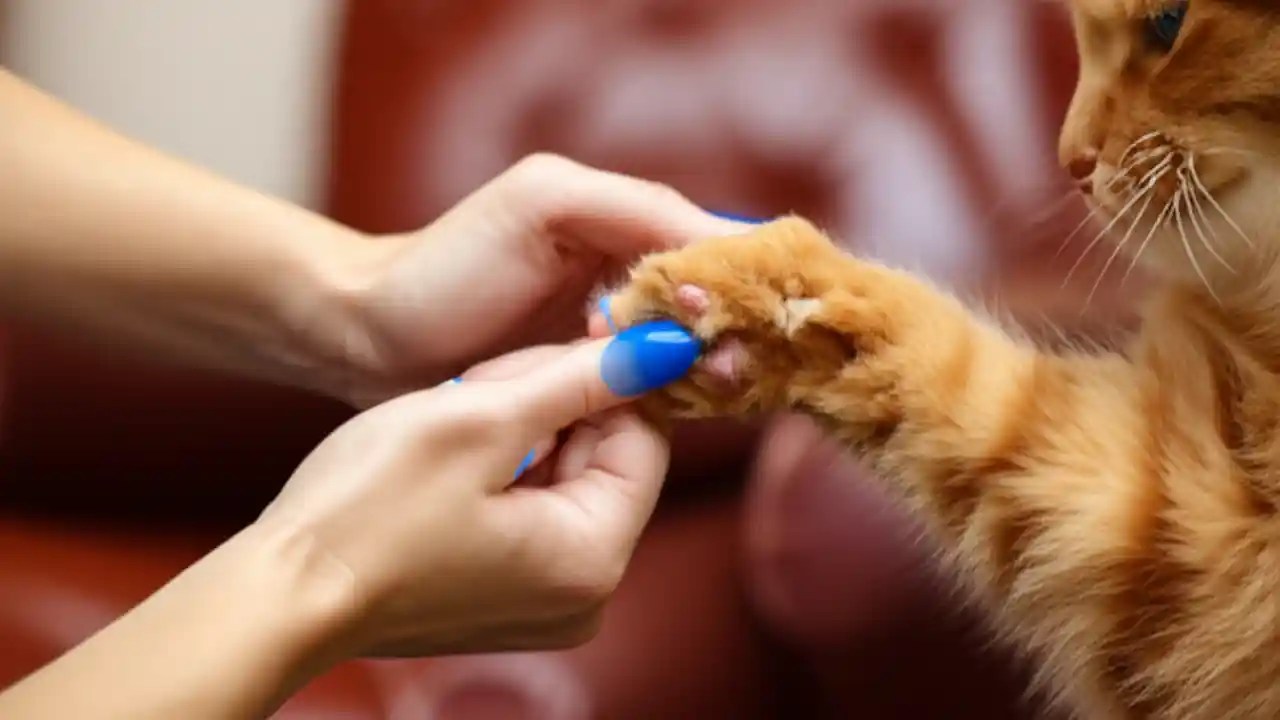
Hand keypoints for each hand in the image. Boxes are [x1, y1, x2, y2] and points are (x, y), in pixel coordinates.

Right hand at [255, 320, 700, 657]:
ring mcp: (547, 605)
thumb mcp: (482, 418)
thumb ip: (582, 378)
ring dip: (518, 432)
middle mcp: (585, 597)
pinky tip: (447, 457)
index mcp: (593, 560)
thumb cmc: (366, 507)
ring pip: (564, 477)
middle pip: (604, 459)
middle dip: (548, 408)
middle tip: (478, 387)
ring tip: (453, 420)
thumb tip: (667, 348)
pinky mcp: (509, 601)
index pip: (644, 439)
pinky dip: (499, 470)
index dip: (599, 380)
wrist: (282, 591)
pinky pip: (532, 512)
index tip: (544, 350)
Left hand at [339, 153, 747, 405]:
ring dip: (707, 364)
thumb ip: (637, 210)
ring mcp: (608, 331)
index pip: (711, 241)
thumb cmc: (445, 263)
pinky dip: (675, 395)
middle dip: (729, 326)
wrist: (370, 338)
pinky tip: (690, 407)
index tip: (760, 308)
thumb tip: (728, 246)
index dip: (741, 273)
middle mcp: (624, 270)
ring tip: (719, 383)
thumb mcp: (545, 205)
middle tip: (732, 360)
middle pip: (709, 299)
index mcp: (621, 217)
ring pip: (687, 347)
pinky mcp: (588, 381)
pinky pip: (652, 386)